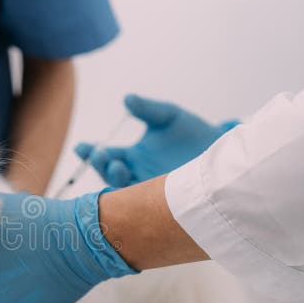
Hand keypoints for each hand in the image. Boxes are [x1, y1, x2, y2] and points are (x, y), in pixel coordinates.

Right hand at [75, 94, 238, 186]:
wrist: (222, 152)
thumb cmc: (194, 133)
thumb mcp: (169, 116)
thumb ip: (147, 109)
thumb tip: (127, 99)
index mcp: (133, 155)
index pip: (106, 155)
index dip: (90, 152)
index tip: (81, 146)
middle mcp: (136, 174)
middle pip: (108, 173)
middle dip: (100, 164)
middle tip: (99, 153)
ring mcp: (148, 189)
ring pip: (122, 189)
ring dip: (114, 178)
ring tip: (117, 165)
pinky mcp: (163, 201)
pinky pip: (142, 203)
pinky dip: (132, 197)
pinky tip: (130, 187)